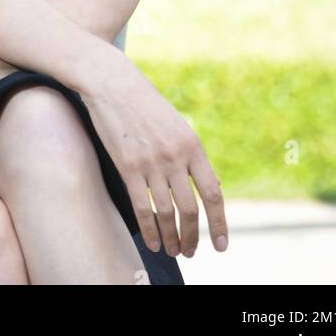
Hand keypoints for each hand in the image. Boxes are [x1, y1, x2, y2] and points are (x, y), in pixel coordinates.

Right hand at [81, 54, 227, 259]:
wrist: (114, 84)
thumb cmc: (147, 105)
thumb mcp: (178, 126)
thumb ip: (194, 157)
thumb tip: (214, 186)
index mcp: (193, 145)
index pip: (213, 193)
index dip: (219, 223)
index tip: (221, 245)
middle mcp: (174, 156)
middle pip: (190, 209)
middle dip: (193, 236)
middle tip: (192, 251)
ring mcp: (150, 162)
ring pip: (166, 213)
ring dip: (172, 238)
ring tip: (174, 252)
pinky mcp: (127, 166)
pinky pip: (142, 208)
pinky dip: (150, 230)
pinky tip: (154, 242)